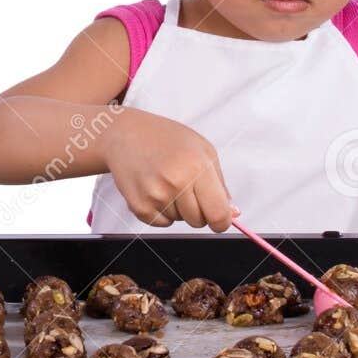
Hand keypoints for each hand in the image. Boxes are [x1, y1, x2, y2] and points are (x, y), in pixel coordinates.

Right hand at [103, 108, 236, 230]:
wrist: (125, 134)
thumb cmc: (166, 139)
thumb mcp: (203, 150)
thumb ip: (220, 184)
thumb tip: (232, 214)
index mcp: (197, 167)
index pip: (218, 214)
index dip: (222, 221)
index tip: (220, 218)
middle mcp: (175, 182)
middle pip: (199, 221)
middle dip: (198, 211)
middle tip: (187, 188)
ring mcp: (155, 195)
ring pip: (180, 221)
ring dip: (178, 209)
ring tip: (166, 182)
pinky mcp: (138, 205)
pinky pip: (161, 223)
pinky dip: (161, 212)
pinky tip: (154, 189)